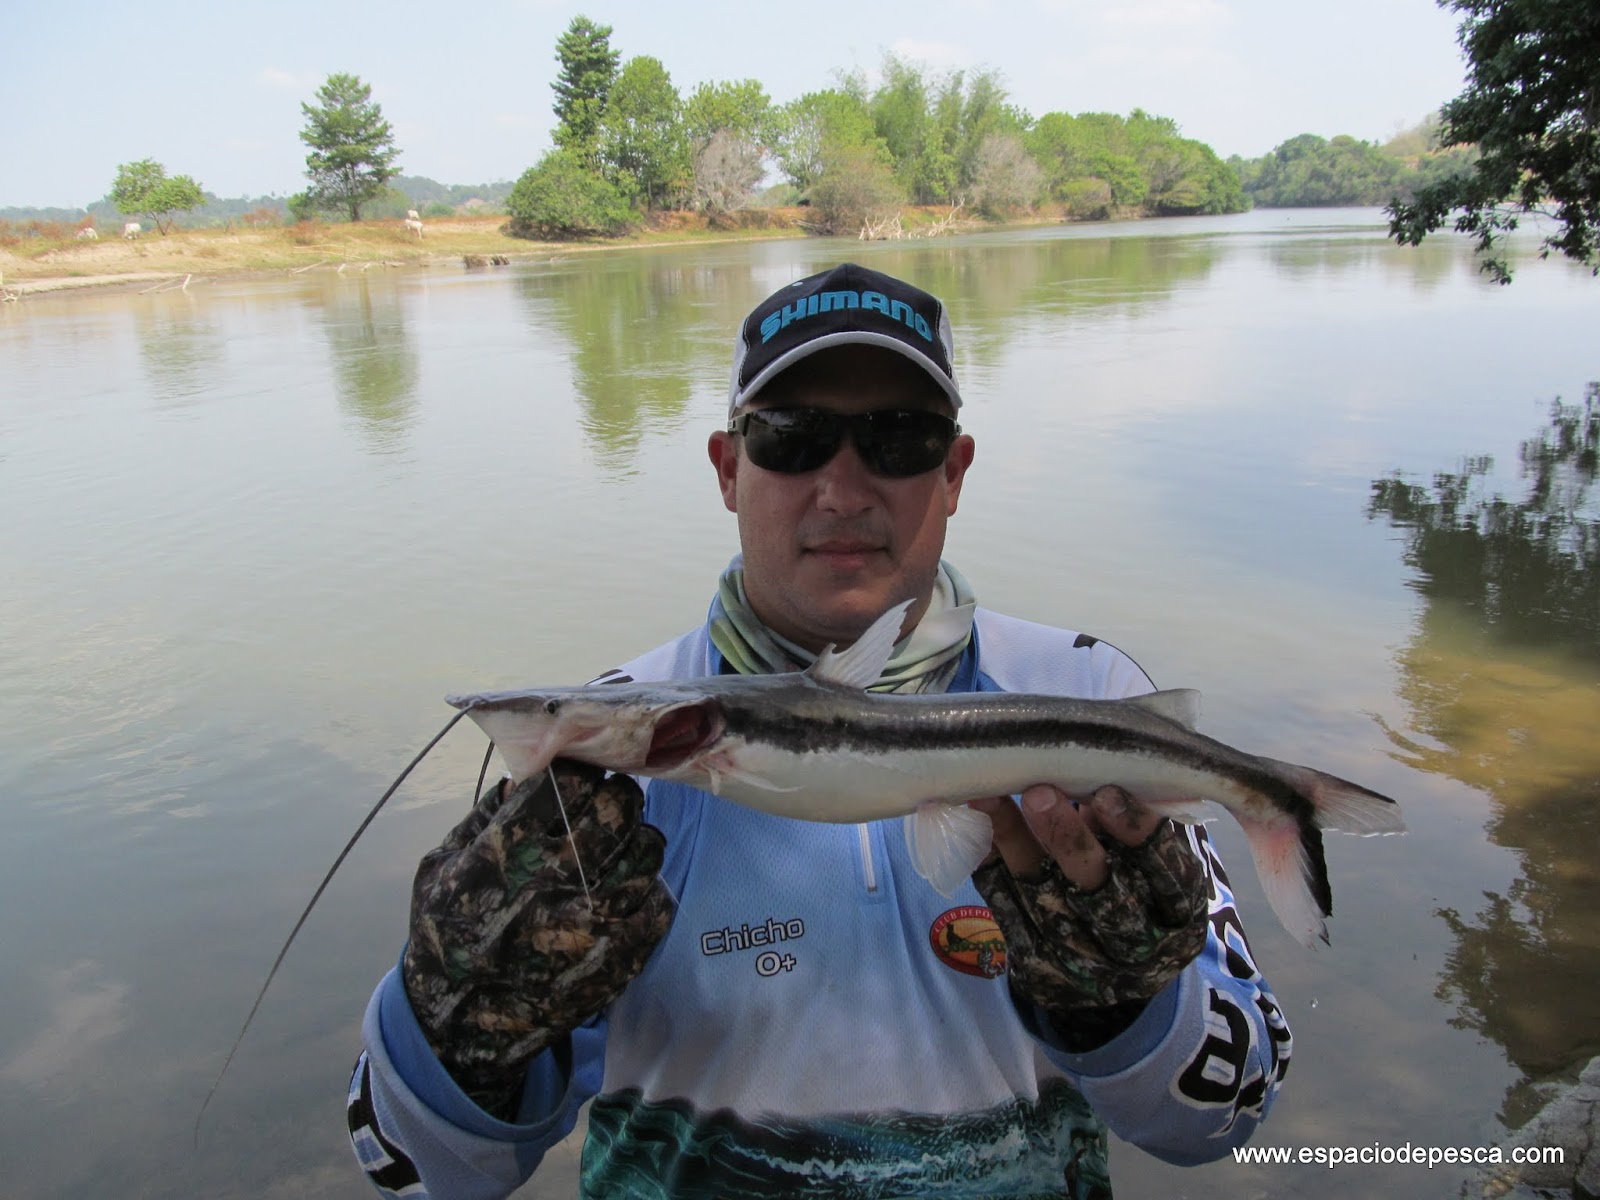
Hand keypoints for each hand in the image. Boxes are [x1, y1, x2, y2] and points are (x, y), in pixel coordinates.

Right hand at [402, 760, 672, 1116]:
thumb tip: (528, 773)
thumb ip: (484, 816)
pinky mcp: (619, 955)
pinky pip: (658, 900)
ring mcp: (592, 918)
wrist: (462, 1026)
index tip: (582, 779)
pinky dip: (646, 890)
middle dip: (617, 798)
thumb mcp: (440, 866)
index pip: (570, 781)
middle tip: (609, 805)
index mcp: (505, 849)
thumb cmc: (447, 934)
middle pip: (618, 806)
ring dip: (637, 841)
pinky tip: (625, 893)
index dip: (582, 773)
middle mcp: (553, 878)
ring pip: (647, 848)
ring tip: (619, 849)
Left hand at [969, 784, 1209, 1031]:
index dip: (1137, 832)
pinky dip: (990, 864)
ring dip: (1016, 844)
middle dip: (1068, 839)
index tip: (1108, 792)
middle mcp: (1132, 938)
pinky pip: (1006, 908)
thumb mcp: (1154, 858)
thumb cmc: (1140, 884)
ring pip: (1044, 897)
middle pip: (1099, 888)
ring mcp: (1080, 954)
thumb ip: (1134, 819)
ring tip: (990, 799)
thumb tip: (1101, 761)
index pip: (1165, 868)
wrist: (1114, 968)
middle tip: (1040, 793)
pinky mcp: (1036, 959)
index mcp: (1176, 908)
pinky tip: (976, 826)